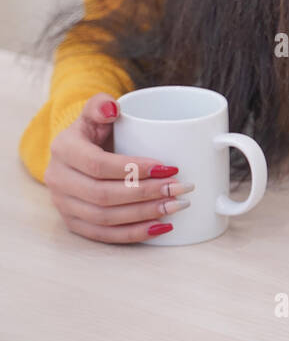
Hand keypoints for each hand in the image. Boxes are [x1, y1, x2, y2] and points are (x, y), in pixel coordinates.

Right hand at [44, 92, 194, 241]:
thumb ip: (101, 104)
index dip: (134, 169)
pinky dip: (134, 234)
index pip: (98, 164)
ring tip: (175, 206)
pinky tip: (160, 227)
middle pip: (103, 195)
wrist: (79, 153)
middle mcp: (58, 180)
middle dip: (146, 194)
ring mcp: (63, 205)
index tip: (167, 167)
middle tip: (179, 189)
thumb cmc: (95, 132)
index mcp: (64, 149)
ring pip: (105, 218)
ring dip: (144, 215)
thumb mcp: (96, 112)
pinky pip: (103, 236)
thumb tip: (112, 108)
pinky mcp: (74, 223)